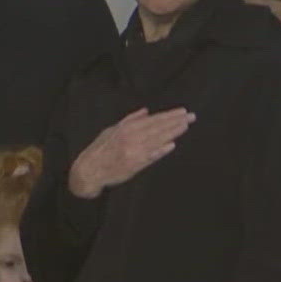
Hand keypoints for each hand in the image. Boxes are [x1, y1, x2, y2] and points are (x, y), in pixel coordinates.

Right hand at [67, 107, 193, 198]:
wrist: (89, 169)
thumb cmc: (100, 149)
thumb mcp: (111, 130)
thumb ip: (129, 120)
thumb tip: (146, 111)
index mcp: (126, 128)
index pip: (153, 120)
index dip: (169, 115)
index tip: (182, 111)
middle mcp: (131, 138)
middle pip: (158, 128)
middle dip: (176, 122)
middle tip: (191, 116)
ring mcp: (134, 152)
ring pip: (157, 140)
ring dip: (173, 133)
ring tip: (185, 126)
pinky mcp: (135, 165)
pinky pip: (151, 156)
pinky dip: (161, 151)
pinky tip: (171, 145)